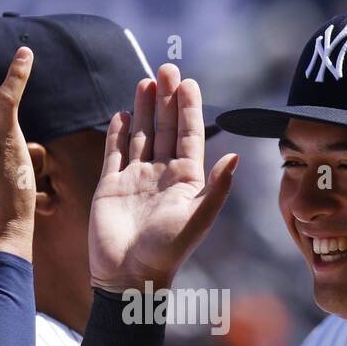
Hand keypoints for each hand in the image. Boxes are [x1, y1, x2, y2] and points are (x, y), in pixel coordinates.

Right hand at [89, 63, 236, 292]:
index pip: (188, 135)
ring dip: (144, 109)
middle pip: (164, 128)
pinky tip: (123, 113)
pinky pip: (115, 152)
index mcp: (185, 180)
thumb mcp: (197, 219)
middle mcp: (162, 175)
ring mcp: (135, 179)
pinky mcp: (111, 186)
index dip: (189, 109)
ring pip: (141, 135)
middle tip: (167, 68)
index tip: (188, 82)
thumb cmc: (166, 252)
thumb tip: (235, 157)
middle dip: (166, 99)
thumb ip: (216, 188)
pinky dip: (119, 132)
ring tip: (146, 81)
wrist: (129, 276)